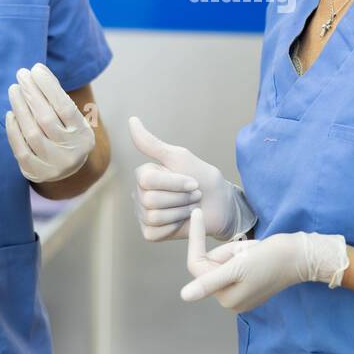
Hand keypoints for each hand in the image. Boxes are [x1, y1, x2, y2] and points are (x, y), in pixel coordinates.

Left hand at [5, 63, 94, 182]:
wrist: (68, 169)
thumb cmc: (67, 133)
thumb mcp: (72, 118)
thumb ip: (58, 98)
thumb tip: (38, 72)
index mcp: (83, 135)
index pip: (65, 107)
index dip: (49, 87)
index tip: (36, 69)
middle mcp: (70, 151)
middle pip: (46, 119)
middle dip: (32, 93)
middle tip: (21, 75)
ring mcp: (52, 164)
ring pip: (32, 133)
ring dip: (20, 108)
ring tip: (14, 90)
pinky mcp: (35, 172)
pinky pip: (20, 150)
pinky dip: (13, 130)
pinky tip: (10, 114)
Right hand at [129, 116, 255, 241]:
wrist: (221, 206)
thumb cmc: (203, 178)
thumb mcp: (180, 158)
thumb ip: (152, 144)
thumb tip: (131, 120)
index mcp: (144, 175)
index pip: (147, 179)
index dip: (174, 182)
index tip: (193, 181)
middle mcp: (140, 194)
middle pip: (151, 199)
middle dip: (180, 198)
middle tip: (193, 195)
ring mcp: (143, 215)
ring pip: (154, 216)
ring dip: (180, 212)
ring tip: (189, 207)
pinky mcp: (150, 233)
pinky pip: (155, 231)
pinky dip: (173, 227)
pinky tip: (182, 221)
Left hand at [179, 208, 349, 312]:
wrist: (302, 255)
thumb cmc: (272, 258)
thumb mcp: (238, 266)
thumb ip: (210, 281)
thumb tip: (184, 296)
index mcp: (226, 298)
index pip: (198, 265)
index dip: (196, 239)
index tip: (197, 213)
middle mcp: (230, 299)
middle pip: (211, 263)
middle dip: (227, 249)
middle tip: (245, 246)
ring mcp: (240, 291)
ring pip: (223, 260)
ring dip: (236, 250)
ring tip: (254, 250)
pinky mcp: (249, 282)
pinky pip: (234, 261)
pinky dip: (242, 252)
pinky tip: (257, 253)